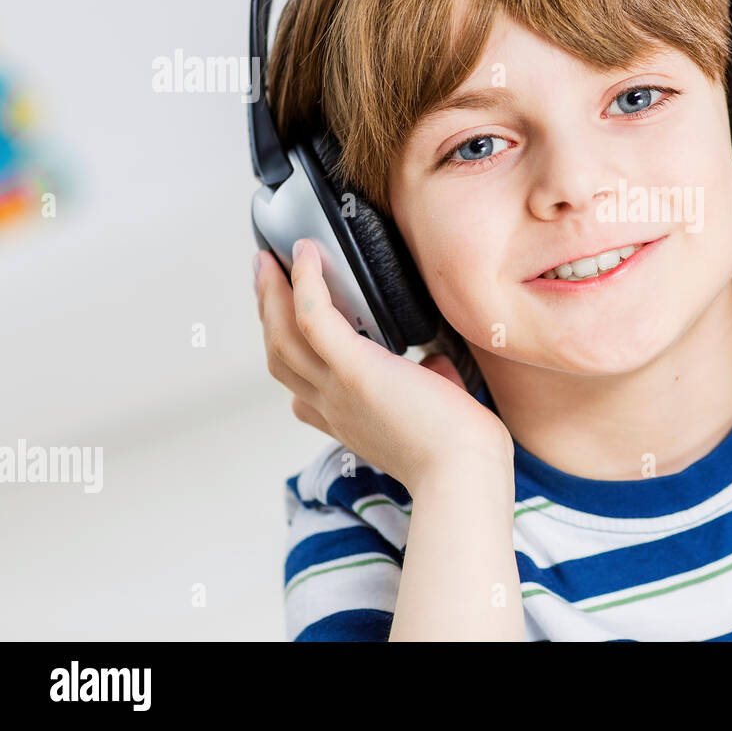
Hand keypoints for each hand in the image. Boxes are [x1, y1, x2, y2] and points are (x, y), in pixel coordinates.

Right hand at [253, 238, 513, 490]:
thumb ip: (429, 382)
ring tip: (269, 260)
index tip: (288, 327)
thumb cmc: (461, 452)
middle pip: (281, 357)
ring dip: (271, 294)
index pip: (302, 393)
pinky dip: (306, 284)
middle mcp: (333, 408)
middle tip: (265, 276)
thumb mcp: (436, 412)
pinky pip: (313, 318)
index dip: (290, 358)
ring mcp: (338, 390)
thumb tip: (435, 360)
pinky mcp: (355, 370)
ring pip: (283, 336)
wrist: (466, 475)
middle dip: (267, 314)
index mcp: (349, 423)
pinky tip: (308, 256)